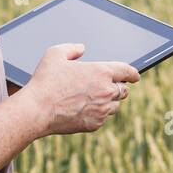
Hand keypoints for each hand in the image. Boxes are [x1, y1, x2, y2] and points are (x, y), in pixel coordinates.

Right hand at [20, 43, 138, 135]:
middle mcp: (106, 91)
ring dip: (110, 101)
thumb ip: (71, 48)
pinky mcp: (95, 124)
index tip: (135, 76)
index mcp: (101, 72)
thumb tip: (81, 48)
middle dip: (118, 87)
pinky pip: (103, 118)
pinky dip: (99, 114)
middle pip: (123, 90)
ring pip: (115, 106)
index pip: (127, 71)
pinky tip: (85, 109)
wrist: (37, 110)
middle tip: (108, 86)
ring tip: (96, 98)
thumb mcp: (55, 54)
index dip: (133, 73)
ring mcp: (102, 110)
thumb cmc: (45, 81)